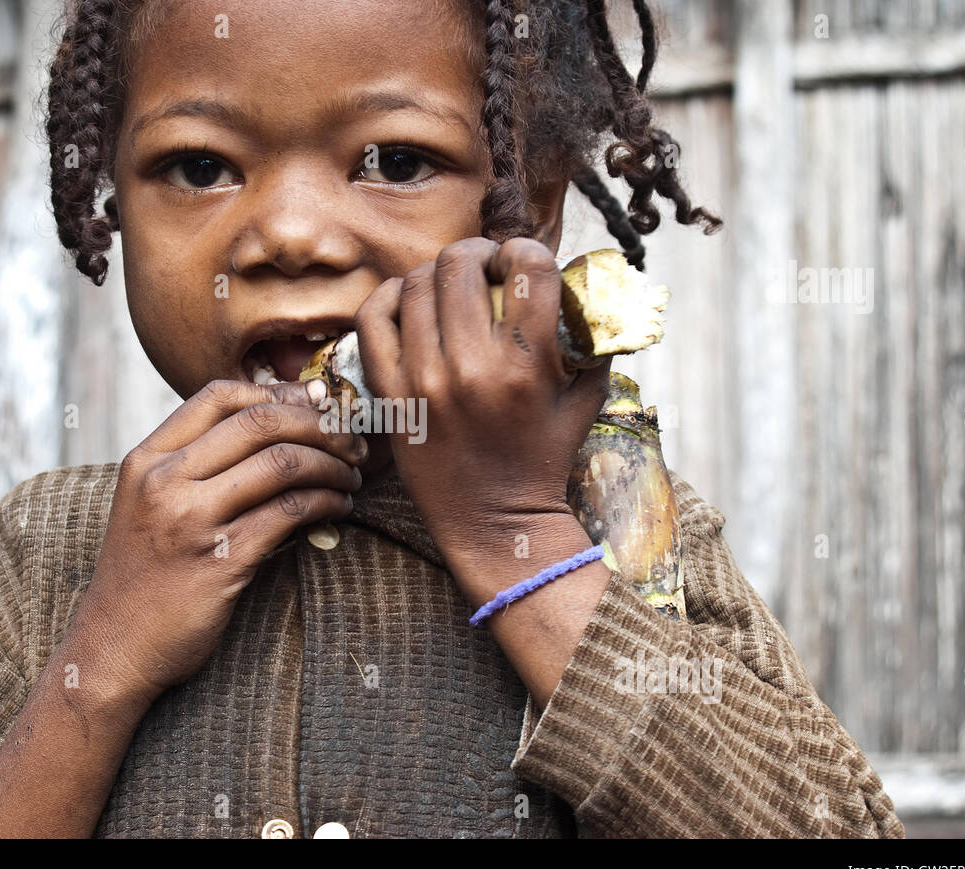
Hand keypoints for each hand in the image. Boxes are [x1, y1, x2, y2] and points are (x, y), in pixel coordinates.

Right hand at [70, 379, 366, 706]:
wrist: (113, 648)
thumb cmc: (142, 576)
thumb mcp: (147, 506)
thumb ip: (193, 467)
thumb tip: (275, 428)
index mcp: (147, 459)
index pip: (220, 395)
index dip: (279, 392)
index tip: (317, 405)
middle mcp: (165, 481)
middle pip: (260, 421)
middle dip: (320, 424)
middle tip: (352, 440)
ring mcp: (192, 520)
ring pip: (283, 463)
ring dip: (331, 465)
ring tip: (351, 476)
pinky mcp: (221, 560)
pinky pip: (290, 512)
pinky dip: (326, 503)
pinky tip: (338, 508)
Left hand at [355, 237, 610, 603]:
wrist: (496, 523)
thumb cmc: (544, 457)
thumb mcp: (585, 397)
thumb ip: (591, 338)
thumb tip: (589, 280)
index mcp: (528, 363)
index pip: (527, 265)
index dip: (526, 249)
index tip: (522, 262)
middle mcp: (473, 367)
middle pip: (461, 263)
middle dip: (477, 253)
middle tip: (483, 267)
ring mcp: (425, 381)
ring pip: (415, 284)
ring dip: (435, 273)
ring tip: (448, 285)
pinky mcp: (391, 397)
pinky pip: (373, 321)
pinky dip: (388, 298)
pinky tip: (406, 300)